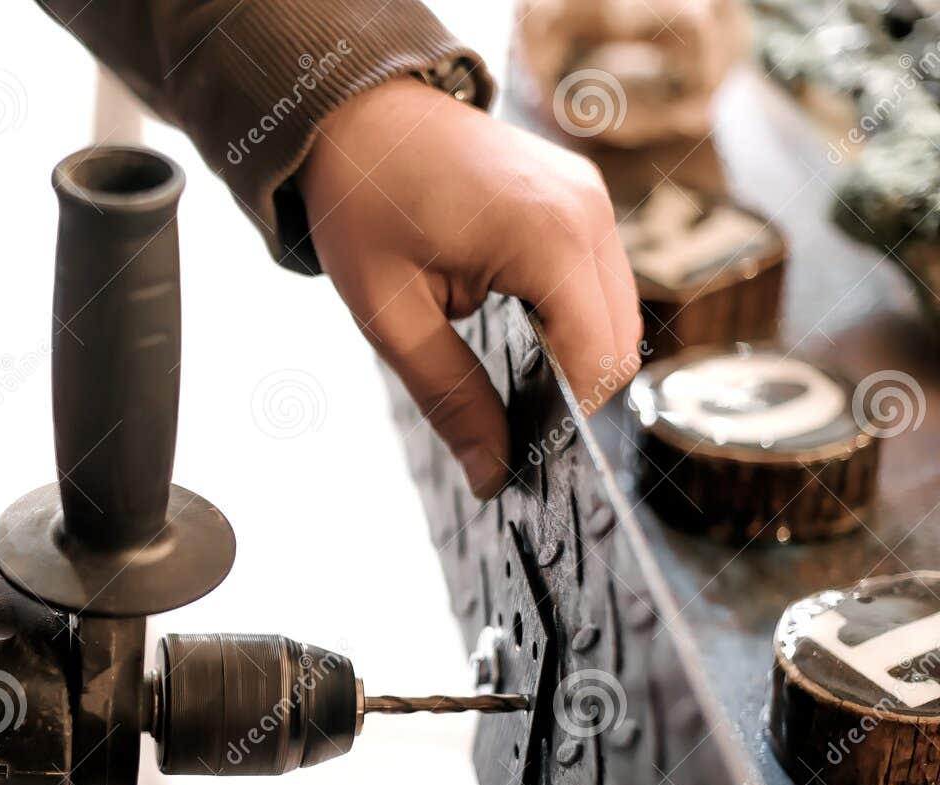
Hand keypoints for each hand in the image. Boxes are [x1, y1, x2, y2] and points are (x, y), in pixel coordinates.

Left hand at [298, 79, 641, 498]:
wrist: (359, 115)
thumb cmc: (363, 205)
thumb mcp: (389, 316)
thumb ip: (448, 396)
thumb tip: (490, 475)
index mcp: (545, 235)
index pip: (596, 357)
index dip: (568, 420)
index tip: (525, 460)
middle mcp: (587, 211)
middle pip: (619, 344)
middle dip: (574, 397)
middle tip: (511, 433)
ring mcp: (591, 198)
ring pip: (617, 315)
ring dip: (575, 358)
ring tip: (513, 385)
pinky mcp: (582, 198)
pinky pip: (599, 281)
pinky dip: (572, 321)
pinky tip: (521, 339)